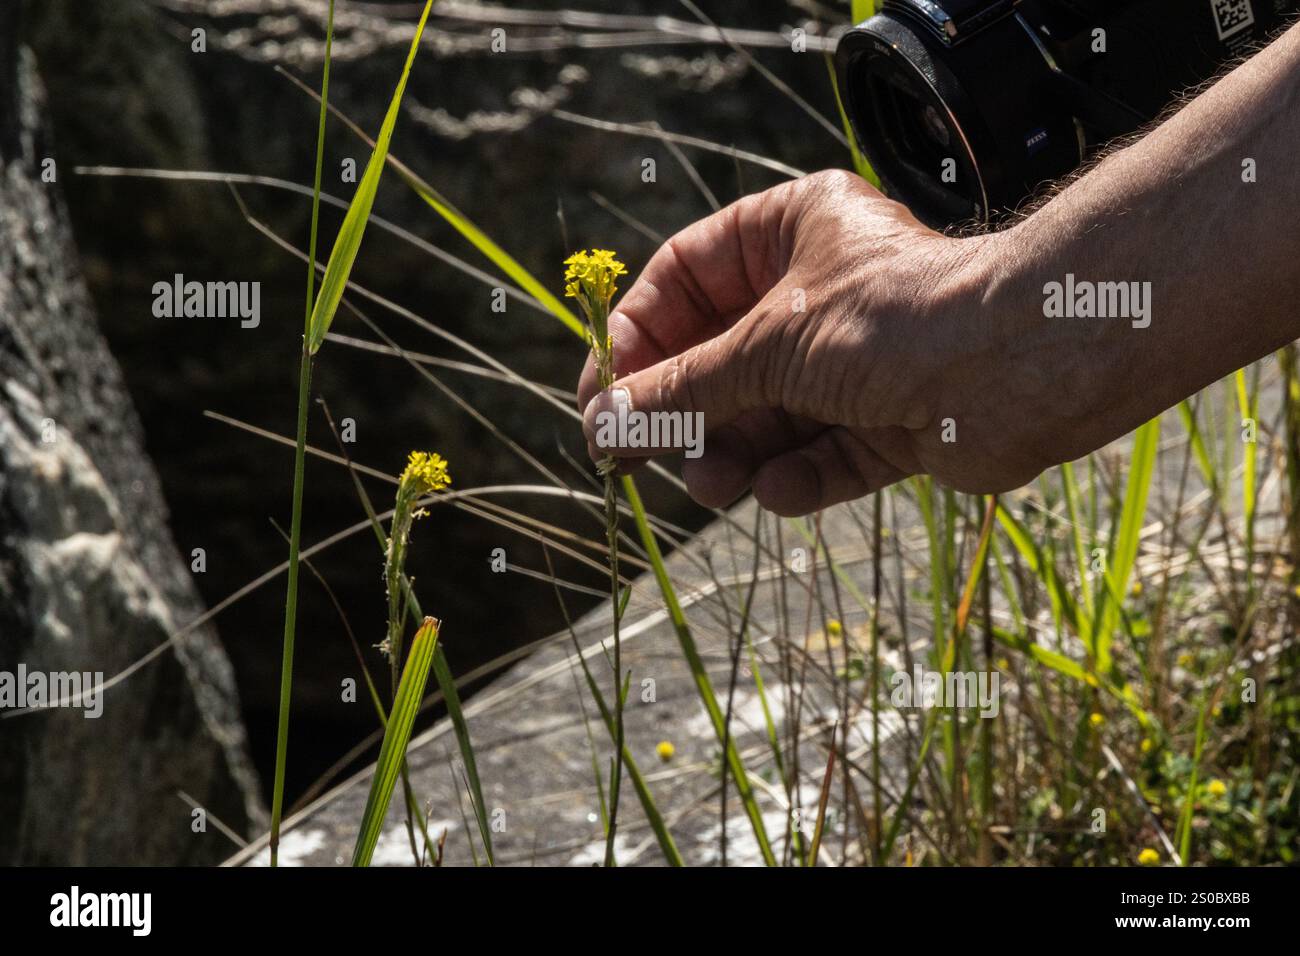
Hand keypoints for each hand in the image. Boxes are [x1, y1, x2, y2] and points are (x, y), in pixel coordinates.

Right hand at [577, 169, 1049, 514]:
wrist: (1025, 367)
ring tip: (713, 483)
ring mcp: (853, 360)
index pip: (682, 280)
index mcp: (788, 233)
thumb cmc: (894, 320)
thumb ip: (681, 388)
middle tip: (633, 462)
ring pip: (764, 416)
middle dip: (683, 414)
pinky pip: (820, 455)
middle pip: (718, 357)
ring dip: (731, 455)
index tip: (599, 401)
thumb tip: (603, 423)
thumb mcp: (766, 347)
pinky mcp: (888, 422)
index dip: (634, 340)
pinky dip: (796, 477)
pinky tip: (784, 489)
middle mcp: (818, 292)